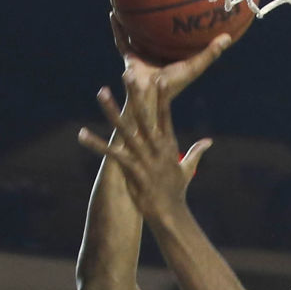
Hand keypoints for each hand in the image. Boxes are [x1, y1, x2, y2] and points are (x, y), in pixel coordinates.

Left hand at [78, 35, 231, 226]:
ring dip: (112, 111)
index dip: (162, 97)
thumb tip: (208, 141)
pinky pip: (111, 153)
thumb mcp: (188, 170)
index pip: (166, 116)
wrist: (170, 215)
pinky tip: (82, 134)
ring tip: (101, 93)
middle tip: (127, 74)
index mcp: (168, 145)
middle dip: (135, 95)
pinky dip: (95, 143)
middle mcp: (156, 148)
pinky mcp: (132, 170)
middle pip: (144, 116)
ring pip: (125, 129)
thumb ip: (196, 152)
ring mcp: (143, 158)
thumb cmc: (176, 192)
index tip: (158, 79)